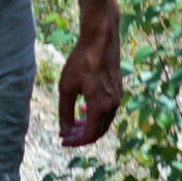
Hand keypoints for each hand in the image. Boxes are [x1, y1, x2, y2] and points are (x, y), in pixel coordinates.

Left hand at [59, 8, 121, 147]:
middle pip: (99, 131)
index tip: (63, 140)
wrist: (101, 39)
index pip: (90, 135)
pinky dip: (96, 115)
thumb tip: (64, 131)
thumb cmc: (81, 61)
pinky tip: (84, 108)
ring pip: (104, 121)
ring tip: (73, 123)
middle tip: (66, 134)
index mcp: (100, 106)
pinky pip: (108, 110)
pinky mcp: (118, 89)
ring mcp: (118, 97)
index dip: (76, 141)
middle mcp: (113, 105)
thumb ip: (65, 111)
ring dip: (89, 125)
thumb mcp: (66, 87)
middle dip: (82, 136)